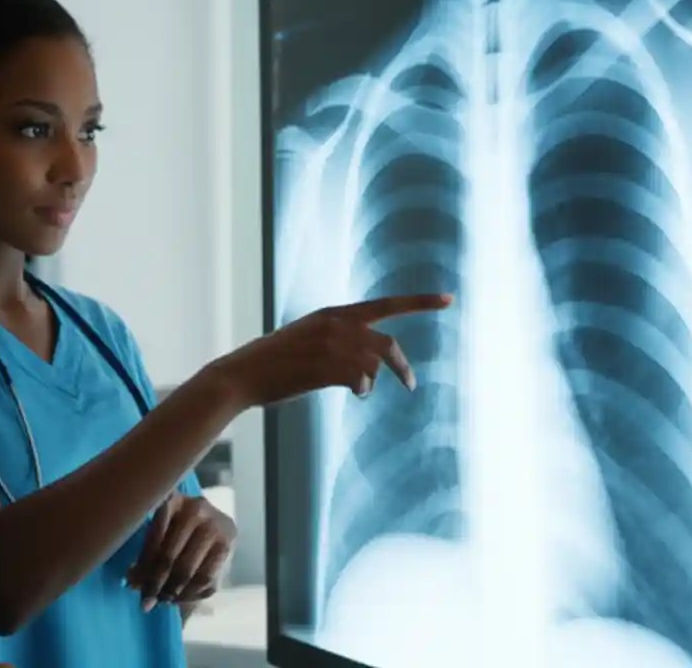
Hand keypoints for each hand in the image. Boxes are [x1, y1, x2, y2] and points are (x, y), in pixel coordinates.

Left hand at [126, 493, 236, 611]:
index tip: (131, 585)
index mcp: (172, 500)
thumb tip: (132, 581)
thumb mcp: (160, 528)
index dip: (142, 566)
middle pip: (170, 557)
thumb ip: (148, 551)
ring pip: (189, 571)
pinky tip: (179, 597)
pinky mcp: (228, 544)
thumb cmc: (177, 525)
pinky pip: (206, 579)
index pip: (154, 540)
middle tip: (146, 602)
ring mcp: (216, 526)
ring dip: (172, 592)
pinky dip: (190, 594)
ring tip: (162, 600)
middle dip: (156, 583)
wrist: (214, 519)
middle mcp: (196, 509)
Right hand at [208, 293, 452, 406]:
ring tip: (361, 390)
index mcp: (333, 313)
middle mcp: (336, 324)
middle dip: (403, 367)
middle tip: (411, 385)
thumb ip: (336, 340)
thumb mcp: (307, 338)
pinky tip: (350, 392)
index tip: (450, 299)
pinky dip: (361, 389)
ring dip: (373, 381)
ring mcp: (332, 346)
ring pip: (375, 364)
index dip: (421, 302)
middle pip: (388, 342)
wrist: (241, 375)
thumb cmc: (272, 363)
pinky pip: (362, 381)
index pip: (386, 304)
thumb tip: (367, 364)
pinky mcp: (326, 368)